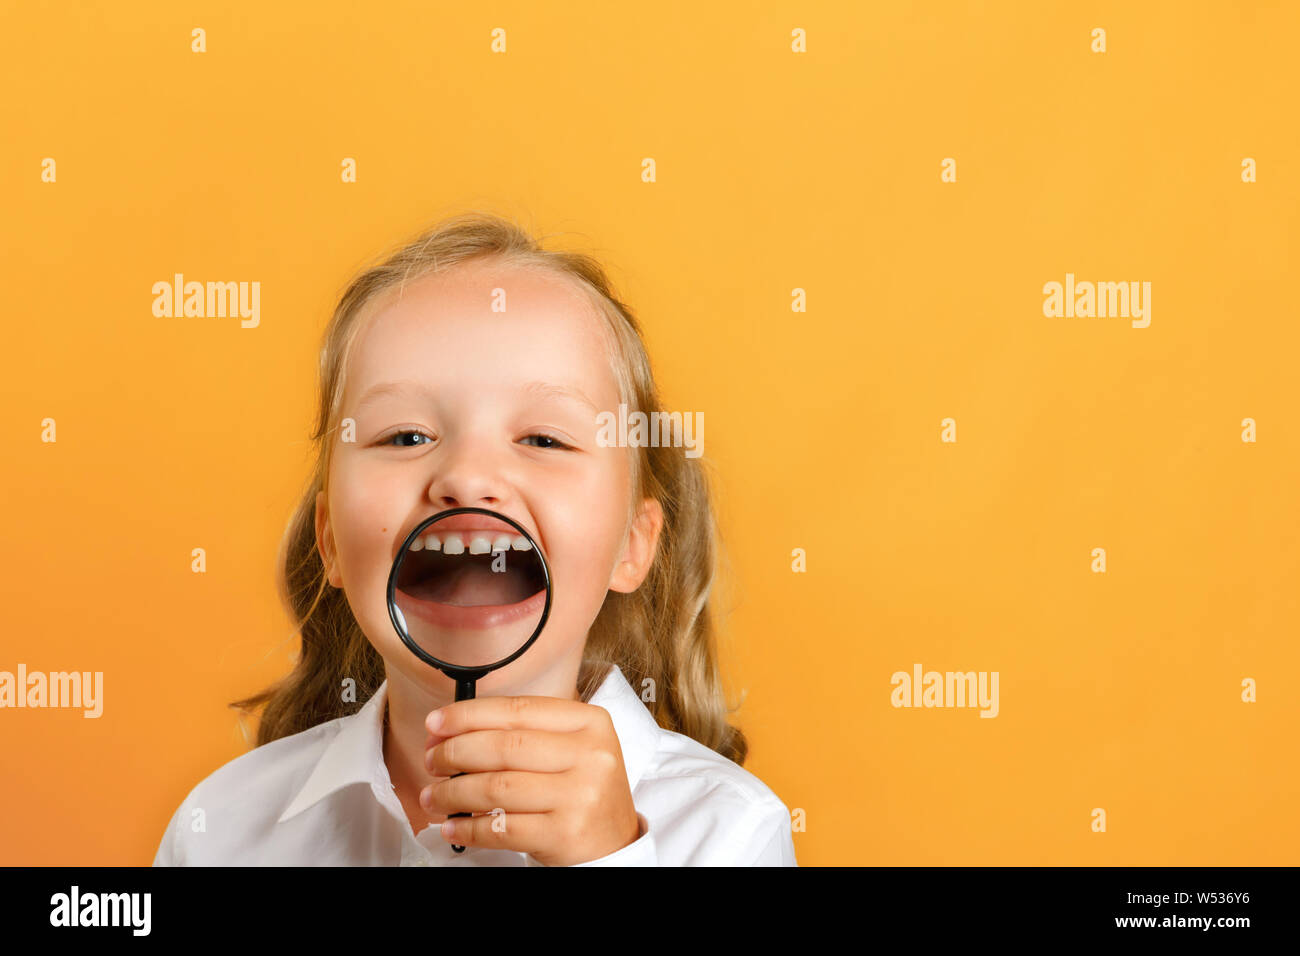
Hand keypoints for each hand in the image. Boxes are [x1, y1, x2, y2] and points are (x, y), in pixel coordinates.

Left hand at [420, 695, 641, 866]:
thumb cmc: (581, 789)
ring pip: (497, 788)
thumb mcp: (569, 748)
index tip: (436, 722)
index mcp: (589, 722)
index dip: (469, 714)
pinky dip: (469, 828)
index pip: (518, 708)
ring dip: (453, 792)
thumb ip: (520, 733)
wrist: (614, 842)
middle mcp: (589, 755)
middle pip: (504, 747)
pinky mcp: (565, 834)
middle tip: (432, 760)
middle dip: (455, 752)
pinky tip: (453, 826)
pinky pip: (502, 829)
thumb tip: (449, 731)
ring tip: (434, 796)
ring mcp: (579, 795)